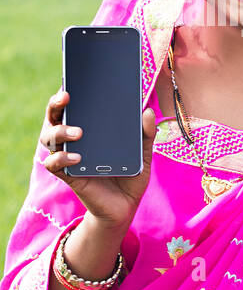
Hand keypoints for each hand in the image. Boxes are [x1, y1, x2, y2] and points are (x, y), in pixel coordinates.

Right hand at [40, 90, 156, 231]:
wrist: (126, 206)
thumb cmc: (130, 175)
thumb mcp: (142, 153)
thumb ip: (145, 134)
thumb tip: (147, 112)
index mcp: (89, 130)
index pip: (73, 108)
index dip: (67, 95)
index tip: (71, 83)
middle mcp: (73, 141)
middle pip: (54, 118)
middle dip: (56, 105)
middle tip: (66, 97)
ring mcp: (68, 158)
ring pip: (49, 139)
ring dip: (60, 131)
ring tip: (78, 131)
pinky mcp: (68, 176)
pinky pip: (54, 164)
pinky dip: (62, 159)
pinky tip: (77, 157)